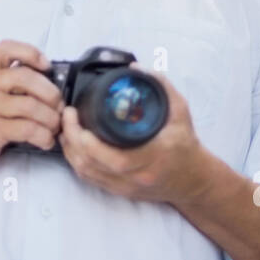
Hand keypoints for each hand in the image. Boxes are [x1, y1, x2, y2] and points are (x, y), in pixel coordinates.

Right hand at [0, 39, 64, 185]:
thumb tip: (48, 85)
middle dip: (50, 92)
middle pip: (25, 77)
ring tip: (54, 128)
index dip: (31, 53)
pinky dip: (43, 136)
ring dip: (50, 118)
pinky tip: (46, 141)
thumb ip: (9, 88)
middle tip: (59, 107)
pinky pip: (26, 128)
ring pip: (29, 105)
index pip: (6, 48)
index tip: (47, 67)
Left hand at [59, 61, 210, 204]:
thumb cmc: (186, 146)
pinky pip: (90, 179)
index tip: (76, 114)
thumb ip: (161, 86)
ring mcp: (126, 186)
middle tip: (67, 116)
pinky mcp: (120, 191)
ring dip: (70, 151)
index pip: (111, 155)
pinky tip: (73, 148)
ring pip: (86, 173)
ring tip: (66, 129)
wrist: (194, 180)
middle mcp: (136, 175)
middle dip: (71, 139)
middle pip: (90, 163)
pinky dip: (77, 162)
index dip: (85, 139)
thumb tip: (137, 68)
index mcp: (151, 156)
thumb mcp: (180, 112)